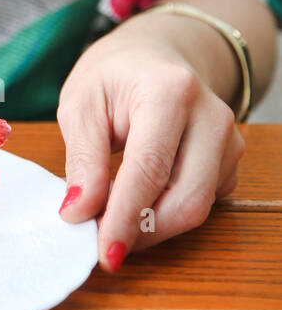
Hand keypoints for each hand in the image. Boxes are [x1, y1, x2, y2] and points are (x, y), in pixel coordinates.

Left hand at [56, 24, 244, 270]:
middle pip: (186, 199)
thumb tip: (78, 212)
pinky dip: (168, 214)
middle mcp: (211, 116)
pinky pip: (204, 203)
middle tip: (102, 241)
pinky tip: (141, 201)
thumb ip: (82, 158)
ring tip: (114, 216)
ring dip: (153, 226)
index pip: (150, 168)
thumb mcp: (81, 103)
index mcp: (170, 91)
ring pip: (197, 207)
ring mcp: (229, 140)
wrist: (153, 56)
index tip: (104, 253)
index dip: (125, 217)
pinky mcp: (231, 161)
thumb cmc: (113, 76)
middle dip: (143, 231)